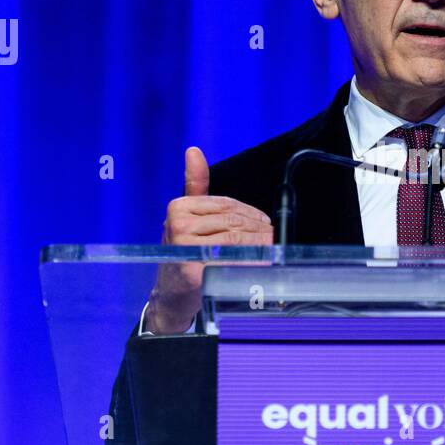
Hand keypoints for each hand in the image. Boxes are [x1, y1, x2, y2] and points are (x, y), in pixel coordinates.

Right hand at [145, 146, 273, 332]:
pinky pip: (231, 261)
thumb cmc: (183, 253)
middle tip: (272, 235)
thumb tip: (193, 151)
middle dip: (258, 228)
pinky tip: (261, 262)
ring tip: (271, 247)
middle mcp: (178, 225)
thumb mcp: (186, 216)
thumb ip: (195, 184)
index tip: (264, 220)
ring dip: (259, 243)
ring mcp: (184, 249)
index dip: (249, 212)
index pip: (225, 204)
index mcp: (179, 207)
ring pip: (235, 240)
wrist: (171, 294)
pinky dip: (250, 260)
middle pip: (232, 221)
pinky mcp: (193, 271)